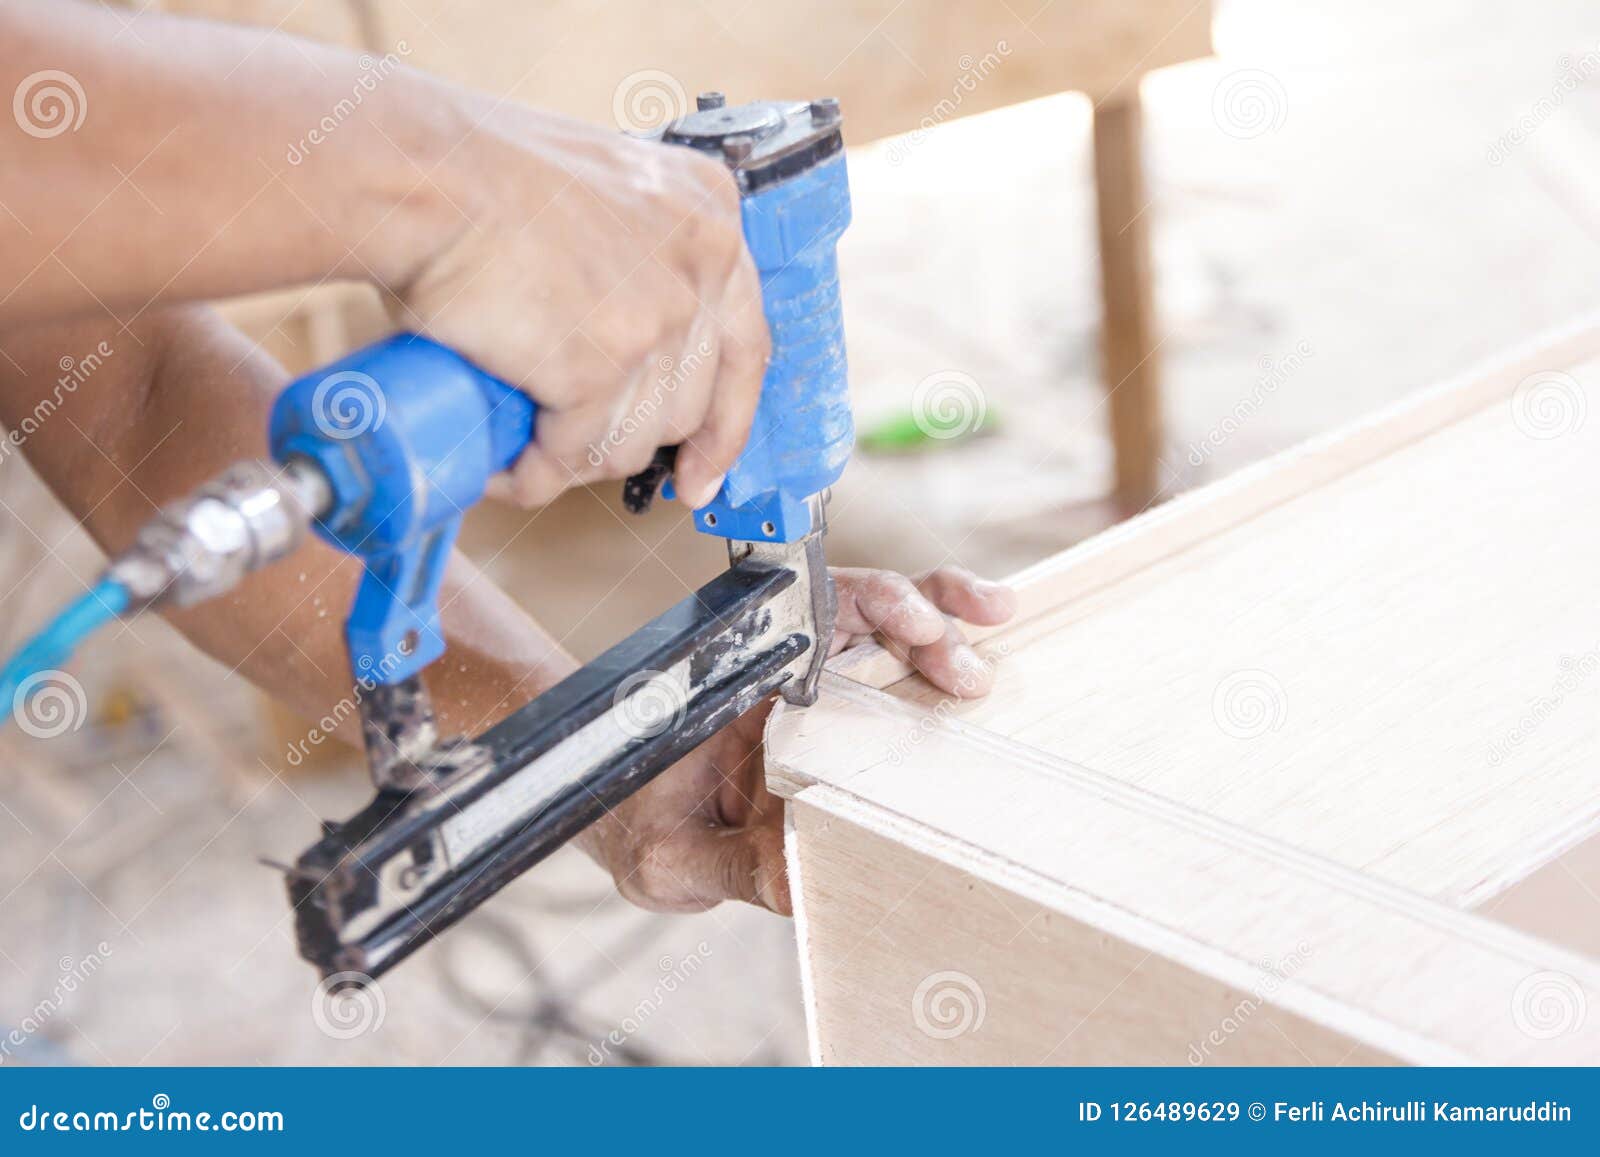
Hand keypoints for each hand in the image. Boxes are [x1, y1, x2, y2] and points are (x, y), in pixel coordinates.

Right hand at [398, 99, 768, 510]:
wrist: (421, 171)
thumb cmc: (477, 172)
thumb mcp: (600, 195)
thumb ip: (638, 254)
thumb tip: (634, 348)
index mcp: (708, 213)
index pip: (745, 347)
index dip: (724, 426)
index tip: (702, 472)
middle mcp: (698, 265)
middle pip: (688, 404)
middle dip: (631, 444)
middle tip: (576, 454)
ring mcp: (654, 318)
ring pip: (633, 440)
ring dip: (577, 462)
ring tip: (527, 452)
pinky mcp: (597, 366)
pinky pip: (572, 452)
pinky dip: (534, 474)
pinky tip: (505, 471)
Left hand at [580, 567, 1017, 914]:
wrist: (631, 829)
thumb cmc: (643, 831)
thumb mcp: (670, 858)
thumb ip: (729, 866)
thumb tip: (802, 887)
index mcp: (741, 686)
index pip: (809, 622)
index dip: (870, 607)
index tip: (916, 626)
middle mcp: (783, 674)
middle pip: (862, 610)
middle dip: (923, 615)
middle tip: (963, 665)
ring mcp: (818, 690)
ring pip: (889, 626)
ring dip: (946, 618)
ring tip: (995, 613)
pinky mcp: (846, 715)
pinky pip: (898, 671)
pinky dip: (944, 650)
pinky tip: (986, 648)